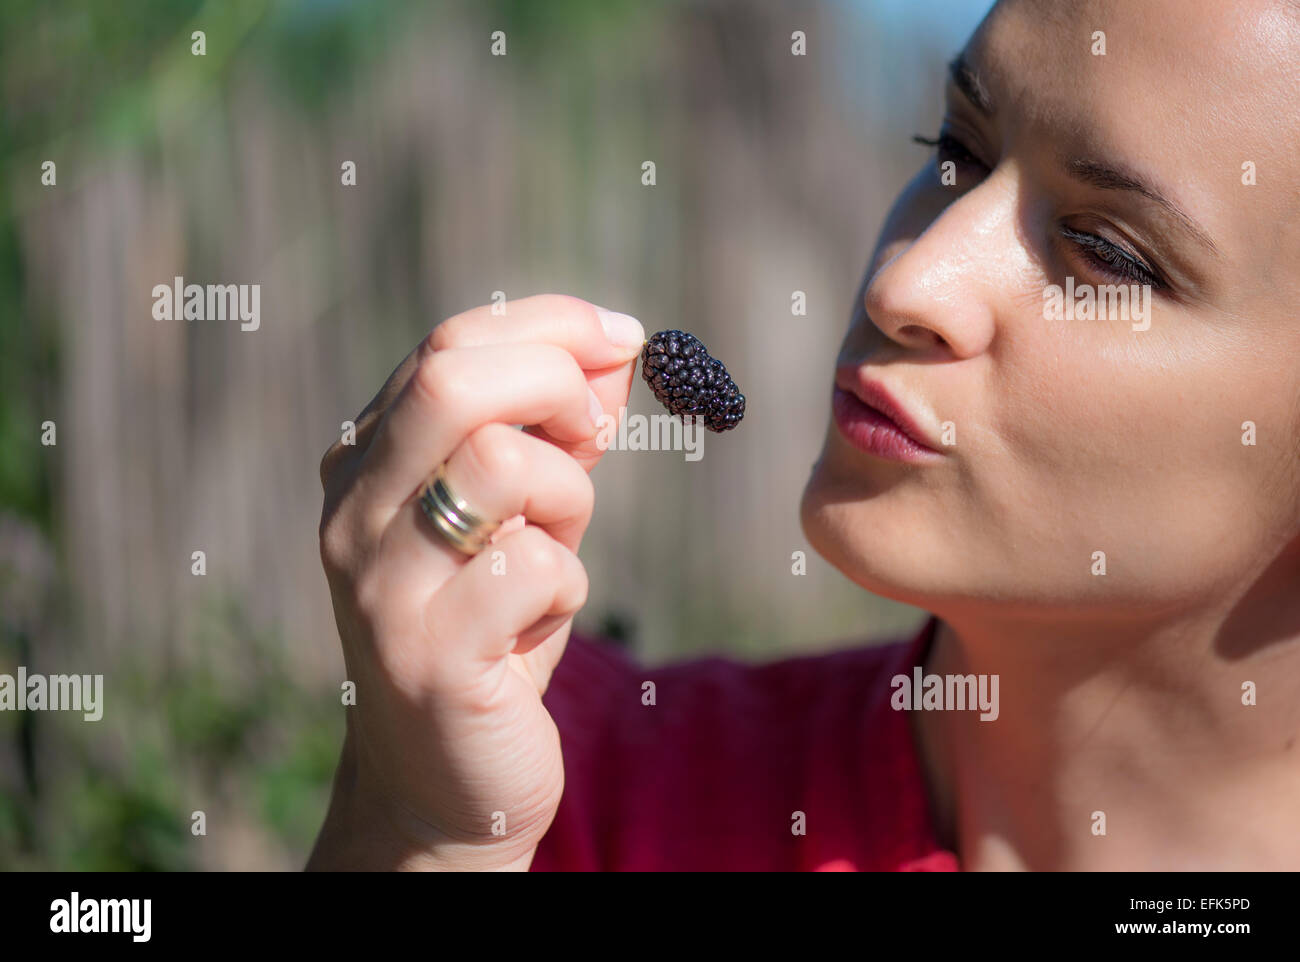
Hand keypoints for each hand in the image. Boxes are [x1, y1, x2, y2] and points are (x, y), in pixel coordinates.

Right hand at [307, 294, 643, 869]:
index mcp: (366, 462)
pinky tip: (540, 623)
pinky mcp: (430, 656)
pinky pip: (534, 567)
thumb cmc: (494, 627)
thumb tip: (617, 346)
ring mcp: (381, 586)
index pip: (450, 346)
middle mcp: (352, 513)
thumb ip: (555, 430)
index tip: (625, 337)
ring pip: (501, 466)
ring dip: (568, 498)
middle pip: (451, 381)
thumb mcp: (525, 512)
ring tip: (555, 550)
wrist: (444, 777)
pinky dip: (568, 583)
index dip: (552, 325)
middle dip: (555, 383)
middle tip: (595, 433)